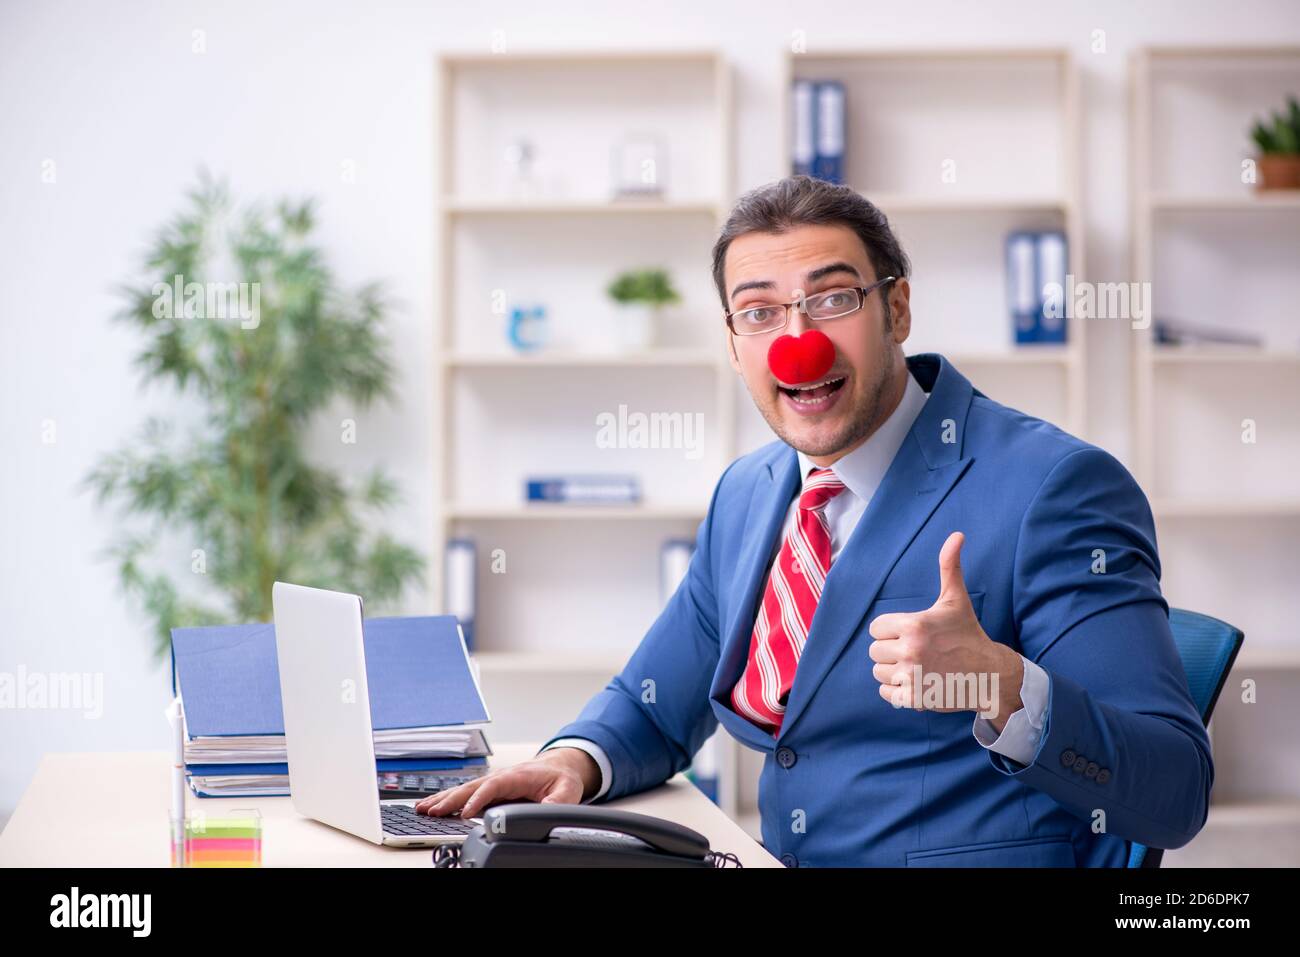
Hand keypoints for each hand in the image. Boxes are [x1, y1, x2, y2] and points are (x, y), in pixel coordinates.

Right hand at [414, 747, 598, 818]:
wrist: (559, 766)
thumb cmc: (561, 777)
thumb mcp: (567, 790)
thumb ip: (557, 801)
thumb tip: (546, 811)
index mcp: (517, 775)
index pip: (493, 786)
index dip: (478, 799)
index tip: (465, 812)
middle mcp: (501, 777)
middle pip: (470, 787)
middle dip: (450, 799)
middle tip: (431, 811)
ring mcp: (493, 783)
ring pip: (463, 790)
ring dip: (442, 799)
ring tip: (422, 809)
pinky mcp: (489, 790)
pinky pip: (464, 794)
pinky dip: (446, 800)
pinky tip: (431, 807)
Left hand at [868, 531, 1022, 726]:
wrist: (989, 674)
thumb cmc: (967, 634)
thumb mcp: (955, 600)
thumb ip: (949, 566)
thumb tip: (957, 535)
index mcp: (914, 626)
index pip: (876, 628)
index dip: (890, 630)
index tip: (909, 632)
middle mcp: (910, 652)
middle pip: (875, 651)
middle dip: (891, 650)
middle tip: (915, 650)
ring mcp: (912, 677)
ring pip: (879, 673)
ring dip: (893, 670)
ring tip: (916, 665)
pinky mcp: (914, 699)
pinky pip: (885, 694)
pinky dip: (895, 690)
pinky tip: (914, 681)